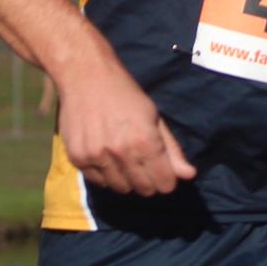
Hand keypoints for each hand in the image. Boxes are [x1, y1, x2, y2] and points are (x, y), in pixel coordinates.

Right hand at [57, 59, 195, 195]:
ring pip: (120, 188)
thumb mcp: (154, 116)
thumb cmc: (125, 93)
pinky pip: (98, 181)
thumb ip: (171, 149)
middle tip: (142, 162)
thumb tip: (189, 175)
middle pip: (143, 189)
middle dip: (148, 180)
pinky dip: (104, 174)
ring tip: (123, 157)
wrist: (86, 75)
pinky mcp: (77, 158)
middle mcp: (121, 152)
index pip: (164, 184)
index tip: (162, 171)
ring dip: (125, 178)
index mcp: (145, 141)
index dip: (166, 179)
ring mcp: (97, 156)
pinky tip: (105, 155)